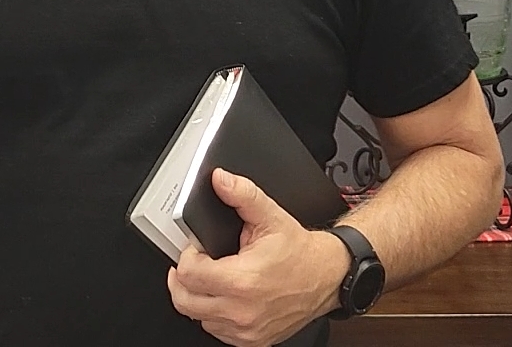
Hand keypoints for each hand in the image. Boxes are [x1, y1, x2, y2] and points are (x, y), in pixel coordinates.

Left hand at [166, 169, 350, 346]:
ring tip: (212, 279)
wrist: (328, 277)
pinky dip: (214, 315)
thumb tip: (221, 180)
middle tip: (194, 264)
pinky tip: (225, 297)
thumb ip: (242, 195)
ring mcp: (246, 330)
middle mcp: (242, 310)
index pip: (188, 274)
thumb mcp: (270, 216)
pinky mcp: (251, 341)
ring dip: (198, 298)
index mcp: (243, 279)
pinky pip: (216, 331)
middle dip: (183, 279)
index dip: (186, 256)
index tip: (197, 249)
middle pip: (184, 300)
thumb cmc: (300, 252)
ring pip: (198, 318)